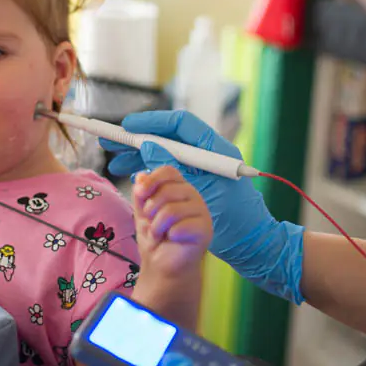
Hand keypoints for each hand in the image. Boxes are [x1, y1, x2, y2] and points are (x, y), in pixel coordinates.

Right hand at [102, 110, 305, 303]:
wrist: (251, 244)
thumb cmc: (233, 221)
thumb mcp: (199, 193)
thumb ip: (172, 169)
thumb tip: (148, 146)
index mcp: (215, 149)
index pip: (180, 124)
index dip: (152, 122)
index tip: (129, 127)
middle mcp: (208, 153)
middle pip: (169, 137)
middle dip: (140, 140)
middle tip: (113, 145)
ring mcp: (203, 167)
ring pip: (166, 153)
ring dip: (141, 156)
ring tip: (117, 163)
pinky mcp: (198, 180)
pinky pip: (170, 168)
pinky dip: (151, 171)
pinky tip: (134, 175)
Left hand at [132, 165, 211, 276]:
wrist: (162, 264)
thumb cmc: (156, 237)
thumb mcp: (142, 212)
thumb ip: (142, 193)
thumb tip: (141, 176)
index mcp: (179, 188)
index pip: (169, 171)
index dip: (152, 180)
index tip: (140, 193)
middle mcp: (193, 197)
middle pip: (168, 190)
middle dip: (151, 209)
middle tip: (152, 223)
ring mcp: (202, 212)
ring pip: (171, 209)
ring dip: (157, 225)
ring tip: (159, 234)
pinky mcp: (205, 230)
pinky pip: (181, 226)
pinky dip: (169, 235)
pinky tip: (172, 240)